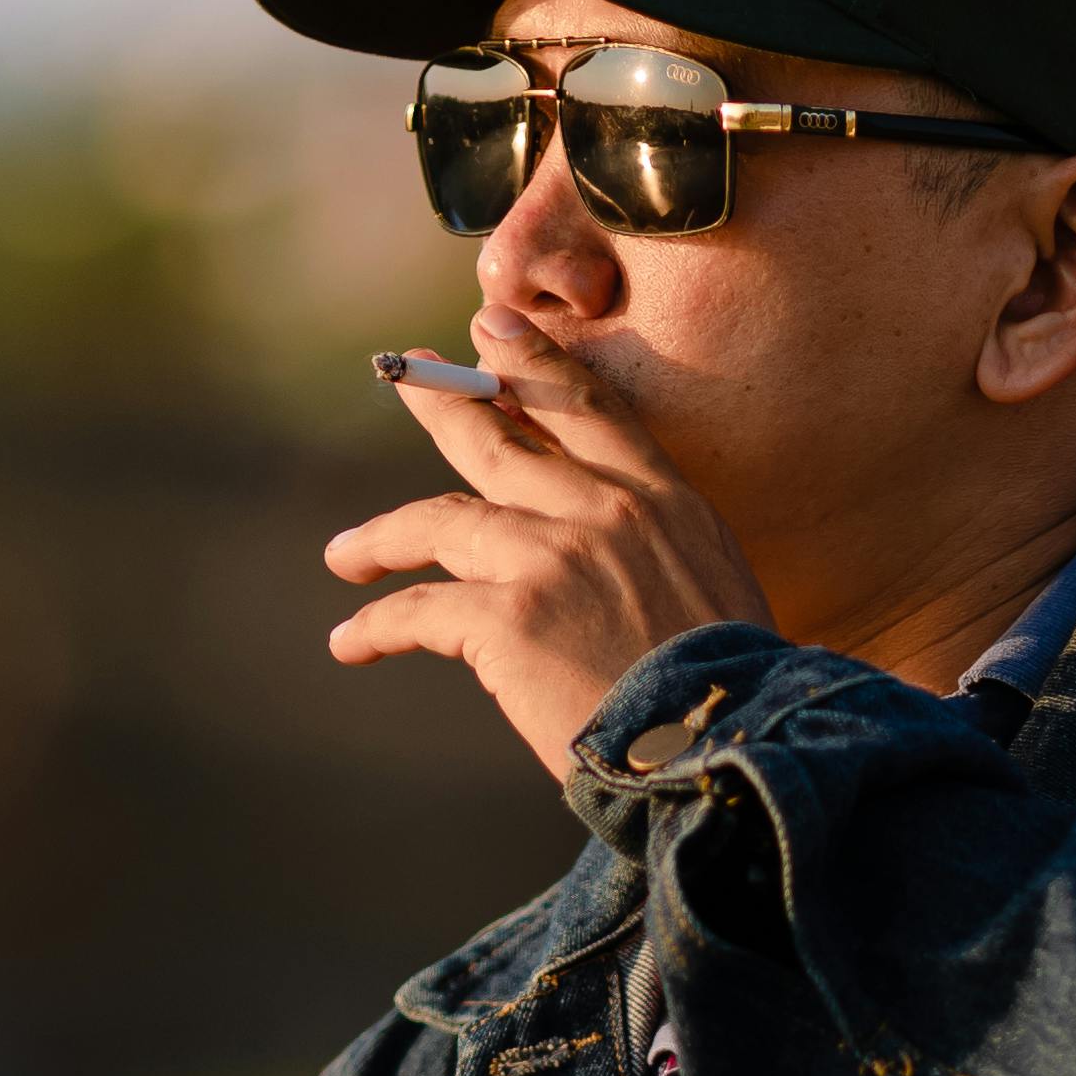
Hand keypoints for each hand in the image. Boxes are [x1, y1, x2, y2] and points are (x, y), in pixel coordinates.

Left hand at [324, 308, 770, 774]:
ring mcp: (552, 558)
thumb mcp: (718, 591)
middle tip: (401, 374)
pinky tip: (351, 642)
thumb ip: (661, 554)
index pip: (590, 409)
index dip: (534, 362)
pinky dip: (377, 627)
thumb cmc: (731, 695)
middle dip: (441, 401)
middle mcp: (605, 512)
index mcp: (664, 503)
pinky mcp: (508, 617)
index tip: (490, 329)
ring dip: (383, 537)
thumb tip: (616, 564)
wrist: (725, 746)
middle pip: (500, 437)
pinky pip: (419, 611)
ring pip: (441, 521)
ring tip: (345, 556)